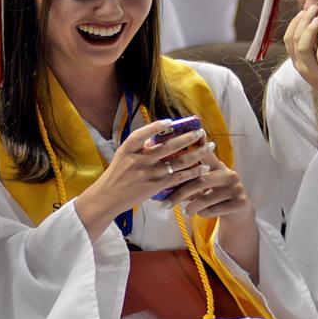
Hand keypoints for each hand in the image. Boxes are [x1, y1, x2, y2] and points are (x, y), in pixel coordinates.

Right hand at [80, 118, 212, 230]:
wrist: (108, 197)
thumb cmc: (117, 176)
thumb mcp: (122, 156)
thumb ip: (138, 147)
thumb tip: (157, 137)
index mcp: (128, 149)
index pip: (141, 134)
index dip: (155, 127)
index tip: (169, 121)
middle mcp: (139, 159)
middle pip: (167, 146)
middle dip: (187, 138)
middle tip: (200, 133)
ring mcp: (148, 173)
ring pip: (177, 162)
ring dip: (196, 154)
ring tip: (209, 147)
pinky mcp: (156, 186)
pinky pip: (178, 178)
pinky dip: (191, 172)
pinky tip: (202, 168)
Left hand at [165, 141, 251, 219]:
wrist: (238, 214)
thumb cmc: (216, 197)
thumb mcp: (207, 184)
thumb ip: (193, 177)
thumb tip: (168, 176)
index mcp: (219, 167)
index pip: (207, 153)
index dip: (201, 143)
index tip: (197, 131)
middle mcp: (229, 174)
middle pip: (200, 180)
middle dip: (180, 193)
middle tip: (165, 203)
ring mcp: (236, 188)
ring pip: (205, 199)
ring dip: (191, 207)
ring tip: (186, 211)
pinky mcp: (240, 202)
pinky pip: (213, 210)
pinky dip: (202, 214)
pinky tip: (202, 213)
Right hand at [285, 2, 317, 116]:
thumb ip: (315, 43)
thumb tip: (316, 18)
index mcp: (298, 62)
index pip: (288, 39)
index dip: (295, 22)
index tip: (305, 11)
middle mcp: (302, 67)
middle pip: (294, 39)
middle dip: (303, 20)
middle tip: (314, 8)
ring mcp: (313, 72)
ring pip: (303, 47)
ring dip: (310, 29)